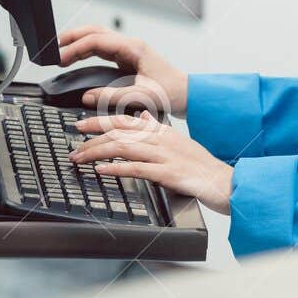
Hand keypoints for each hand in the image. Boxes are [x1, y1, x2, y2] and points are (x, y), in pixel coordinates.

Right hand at [57, 26, 188, 117]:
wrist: (186, 94)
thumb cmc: (170, 93)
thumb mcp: (140, 97)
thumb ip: (112, 96)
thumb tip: (87, 96)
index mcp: (133, 49)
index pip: (96, 41)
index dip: (75, 49)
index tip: (59, 60)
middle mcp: (130, 46)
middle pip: (95, 32)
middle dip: (72, 37)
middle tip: (53, 48)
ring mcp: (129, 50)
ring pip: (98, 38)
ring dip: (78, 42)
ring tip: (60, 53)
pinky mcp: (128, 59)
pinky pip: (102, 49)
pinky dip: (87, 51)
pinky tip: (77, 59)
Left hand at [69, 112, 232, 213]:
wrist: (224, 182)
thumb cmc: (202, 166)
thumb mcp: (180, 141)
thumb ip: (159, 128)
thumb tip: (141, 115)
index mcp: (162, 131)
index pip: (126, 120)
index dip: (101, 120)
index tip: (81, 124)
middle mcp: (161, 140)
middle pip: (120, 131)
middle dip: (93, 134)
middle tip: (73, 141)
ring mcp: (164, 156)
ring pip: (124, 147)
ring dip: (97, 151)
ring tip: (80, 157)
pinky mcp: (167, 173)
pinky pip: (136, 169)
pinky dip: (116, 168)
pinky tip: (101, 171)